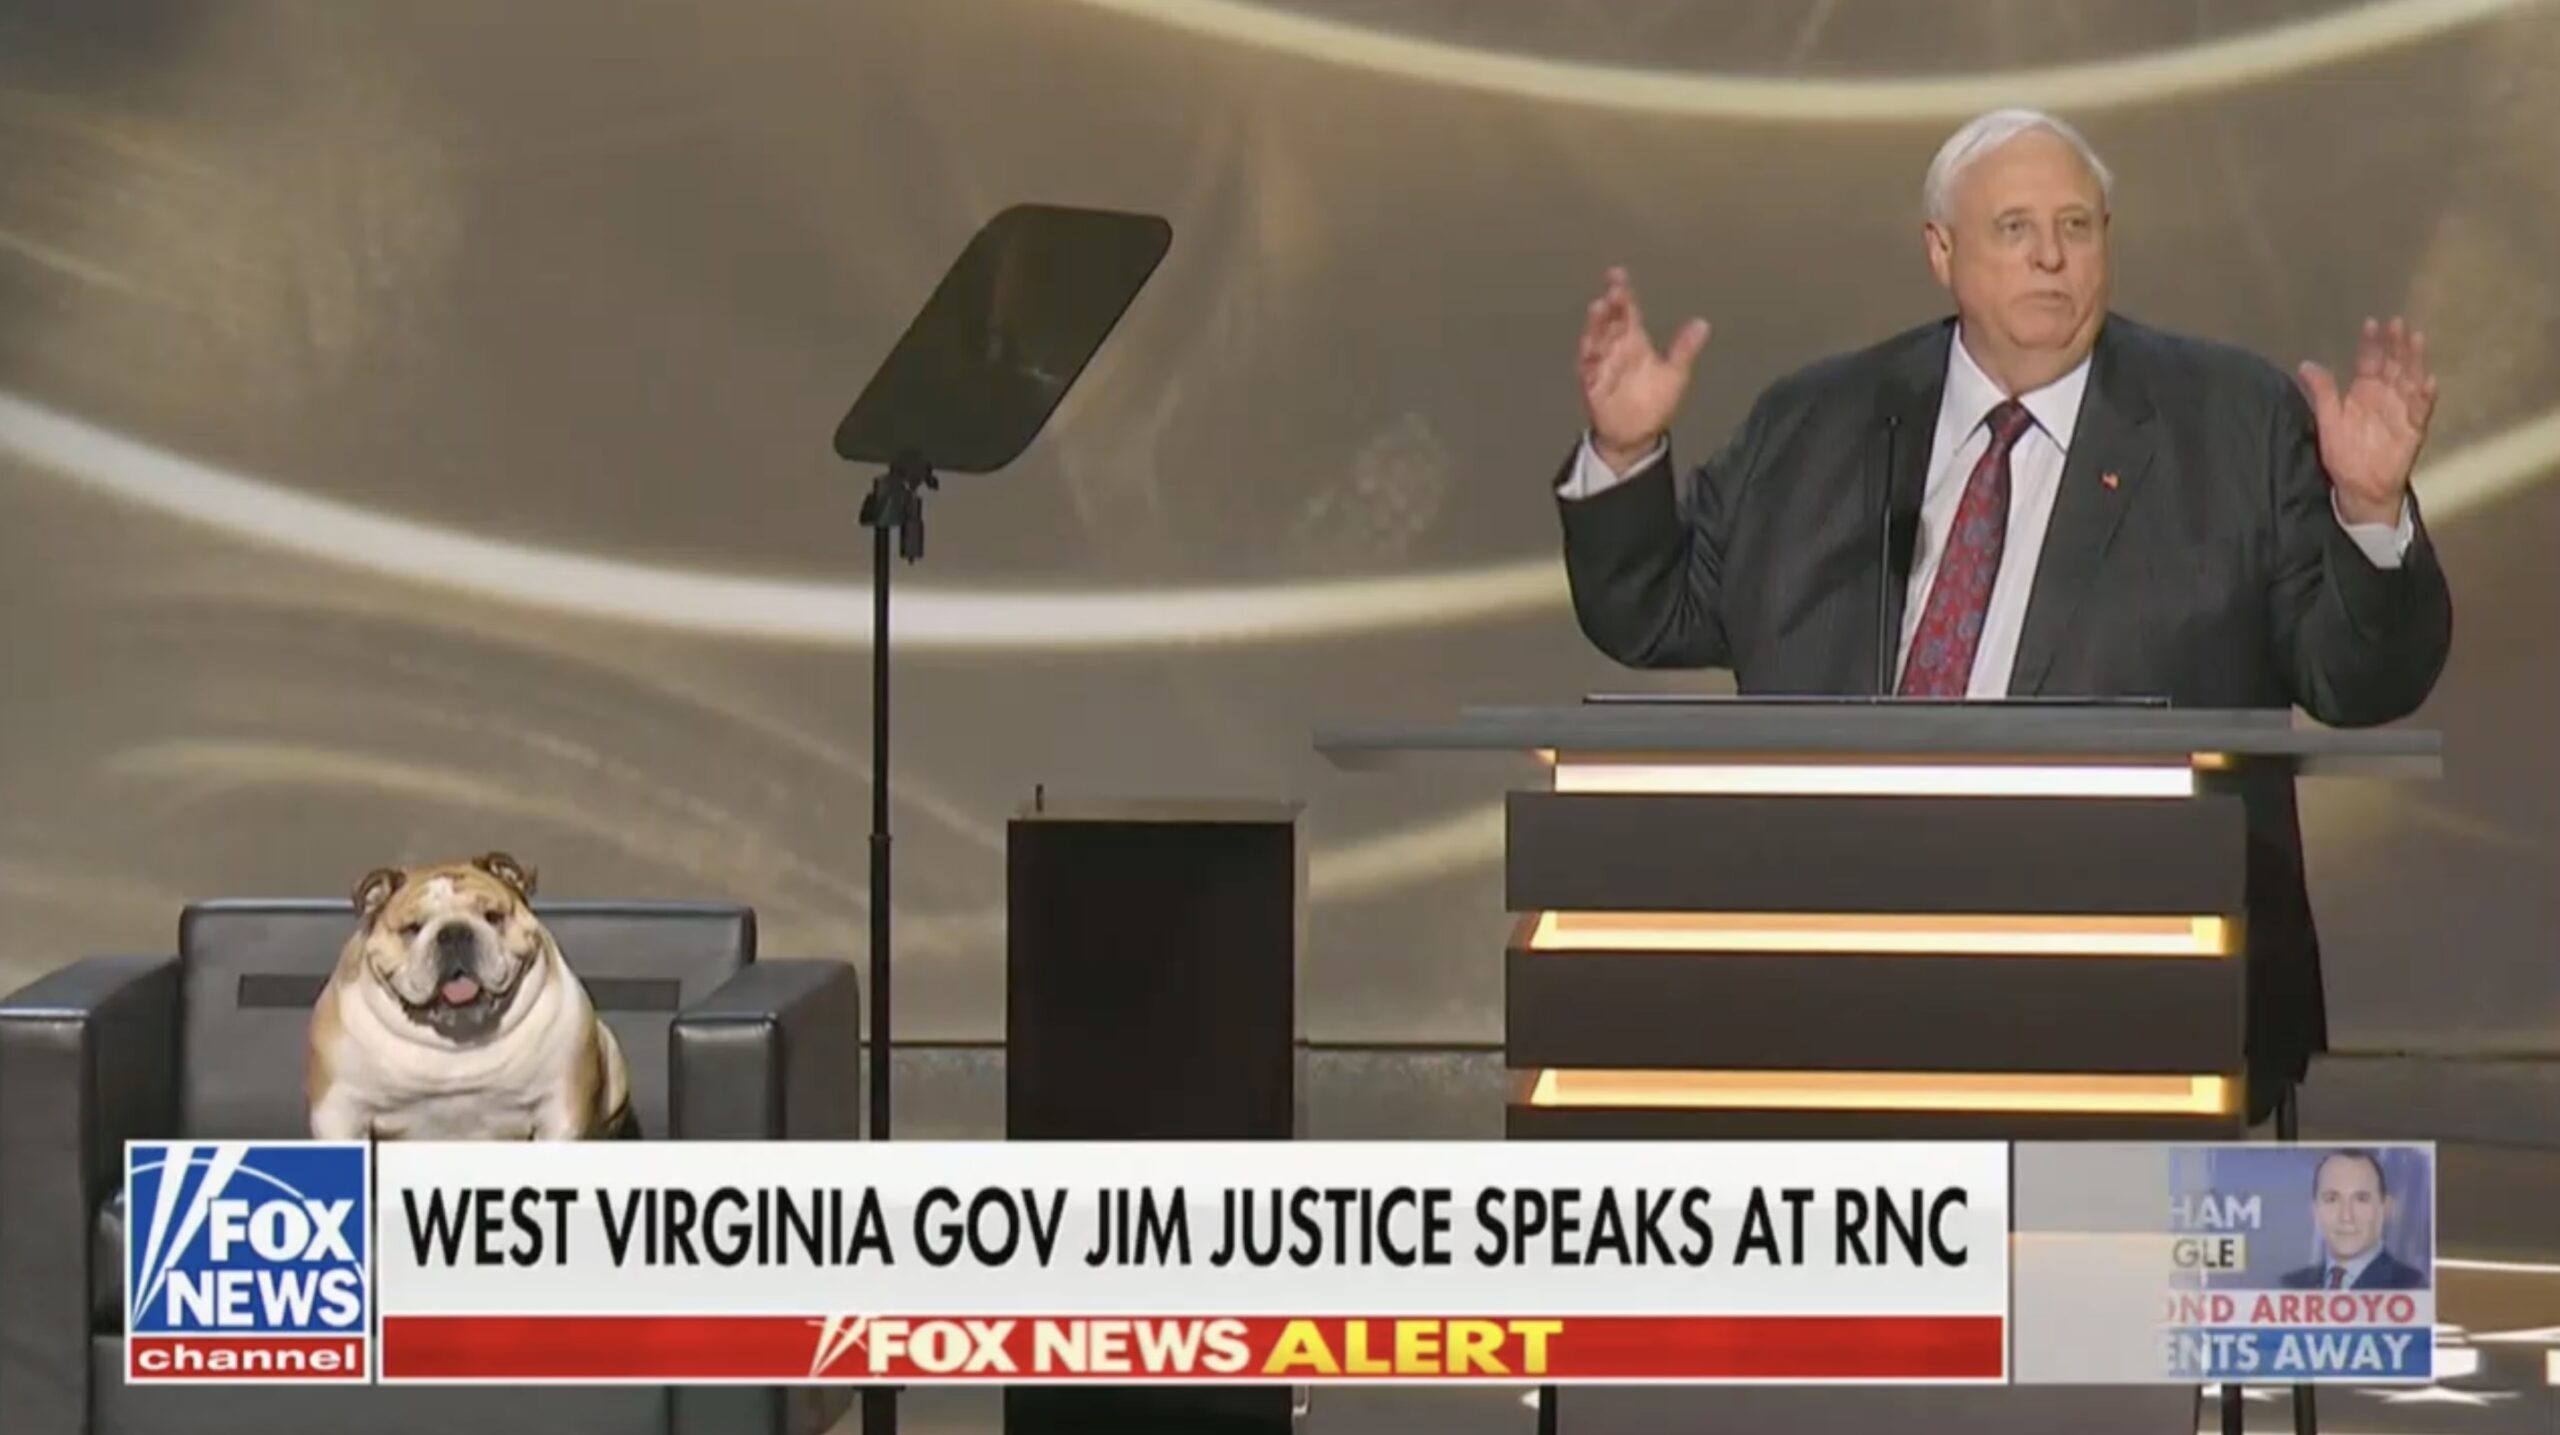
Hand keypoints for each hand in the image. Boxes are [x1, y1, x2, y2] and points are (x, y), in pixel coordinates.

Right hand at [1578, 266, 1708, 472]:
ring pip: (1596, 339)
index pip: (1628, 311)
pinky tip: (1589, 344)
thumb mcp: (1675, 374)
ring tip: (1599, 309)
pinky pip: (1588, 367)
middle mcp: (1616, 349)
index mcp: (1635, 342)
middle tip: (1613, 290)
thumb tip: (1702, 324)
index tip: (1617, 275)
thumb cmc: (1654, 402)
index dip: (1623, 292)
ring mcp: (1603, 365)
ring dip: (1596, 325)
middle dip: (1610, 305)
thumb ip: (1684, 349)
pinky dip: (1588, 356)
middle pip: (1610, 321)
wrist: (1636, 435)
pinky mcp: (1593, 384)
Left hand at [2297, 317, 2436, 526]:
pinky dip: (2425, 396)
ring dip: (2414, 360)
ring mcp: (2402, 411)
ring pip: (2411, 379)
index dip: (2371, 343)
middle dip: (2396, 344)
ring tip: (2416, 339)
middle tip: (2397, 323)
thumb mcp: (2328, 420)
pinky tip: (2428, 382)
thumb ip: (2322, 392)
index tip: (2371, 323)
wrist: (2359, 487)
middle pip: (2394, 364)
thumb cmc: (2344, 453)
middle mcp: (2386, 396)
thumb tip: (2305, 364)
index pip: (2369, 361)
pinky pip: (2421, 411)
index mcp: (2364, 392)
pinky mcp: (2413, 429)